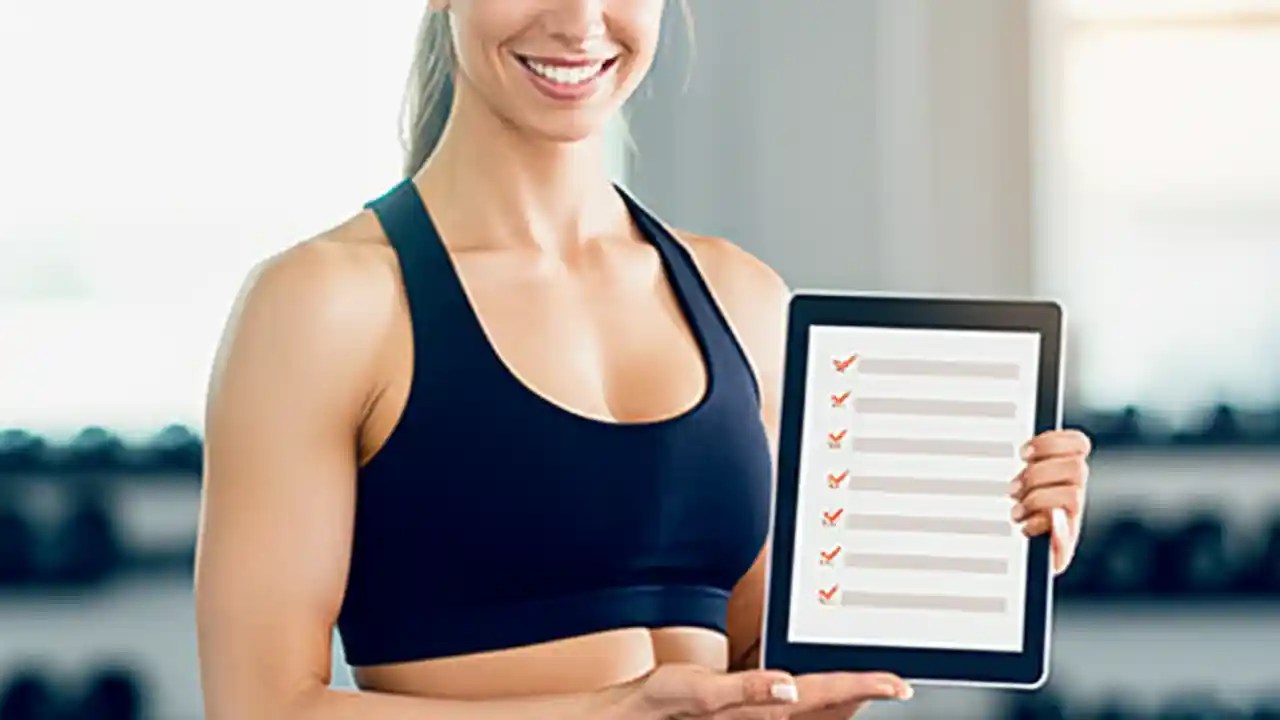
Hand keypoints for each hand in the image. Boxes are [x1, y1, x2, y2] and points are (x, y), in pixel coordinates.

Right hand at [614, 663, 910, 719]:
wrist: (640, 716)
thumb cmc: (666, 704)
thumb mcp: (701, 691)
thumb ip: (746, 689)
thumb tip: (787, 687)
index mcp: (767, 710)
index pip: (830, 696)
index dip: (867, 688)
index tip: (898, 683)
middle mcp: (772, 716)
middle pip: (833, 707)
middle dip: (864, 693)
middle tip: (894, 680)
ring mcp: (764, 717)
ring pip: (819, 709)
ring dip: (845, 696)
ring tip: (869, 683)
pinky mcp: (752, 713)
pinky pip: (798, 708)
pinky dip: (818, 698)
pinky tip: (815, 687)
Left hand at [1011, 429, 1091, 574]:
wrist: (1022, 553)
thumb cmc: (1019, 508)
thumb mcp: (1019, 483)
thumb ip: (1029, 464)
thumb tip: (1026, 450)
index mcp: (1066, 470)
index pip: (1078, 444)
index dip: (1052, 443)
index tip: (1024, 453)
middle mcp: (1075, 490)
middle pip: (1075, 468)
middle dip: (1040, 475)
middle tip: (1014, 488)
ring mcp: (1073, 515)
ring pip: (1073, 495)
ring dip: (1040, 500)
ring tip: (1018, 509)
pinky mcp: (1066, 540)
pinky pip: (1067, 533)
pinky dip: (1047, 526)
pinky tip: (1028, 526)